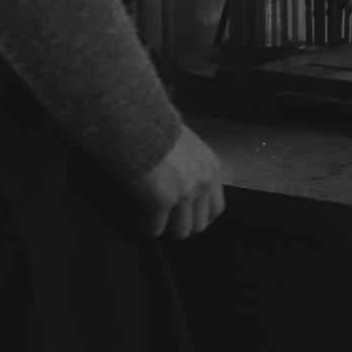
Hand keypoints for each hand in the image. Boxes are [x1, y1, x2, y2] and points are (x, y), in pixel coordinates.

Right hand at [129, 122, 227, 237]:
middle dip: (180, 225)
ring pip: (180, 231)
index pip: (216, 208)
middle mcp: (203, 182)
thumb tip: (181, 191)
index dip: (198, 217)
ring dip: (163, 227)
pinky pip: (154, 228)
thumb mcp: (184, 145)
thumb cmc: (152, 128)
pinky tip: (135, 214)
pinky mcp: (162, 201)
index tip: (184, 218)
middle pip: (199, 224)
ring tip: (147, 218)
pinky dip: (144, 225)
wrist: (134, 120)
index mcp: (211, 168)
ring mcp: (184, 193)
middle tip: (162, 221)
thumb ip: (189, 168)